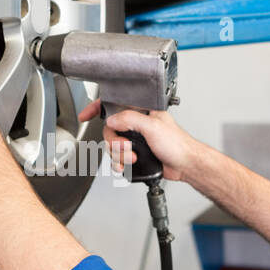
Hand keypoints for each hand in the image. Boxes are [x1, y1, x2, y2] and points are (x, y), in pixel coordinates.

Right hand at [78, 100, 200, 182]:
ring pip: (112, 146)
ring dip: (120, 155)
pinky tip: (128, 165)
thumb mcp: (152, 126)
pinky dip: (120, 164)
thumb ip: (130, 119)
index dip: (97, 108)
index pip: (115, 104)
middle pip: (110, 130)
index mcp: (141, 111)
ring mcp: (135, 140)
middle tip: (127, 147)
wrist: (185, 165)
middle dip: (115, 142)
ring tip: (134, 158)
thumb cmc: (177, 144)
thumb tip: (112, 120)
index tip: (85, 115)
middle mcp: (136, 124)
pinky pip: (118, 158)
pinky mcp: (135, 154)